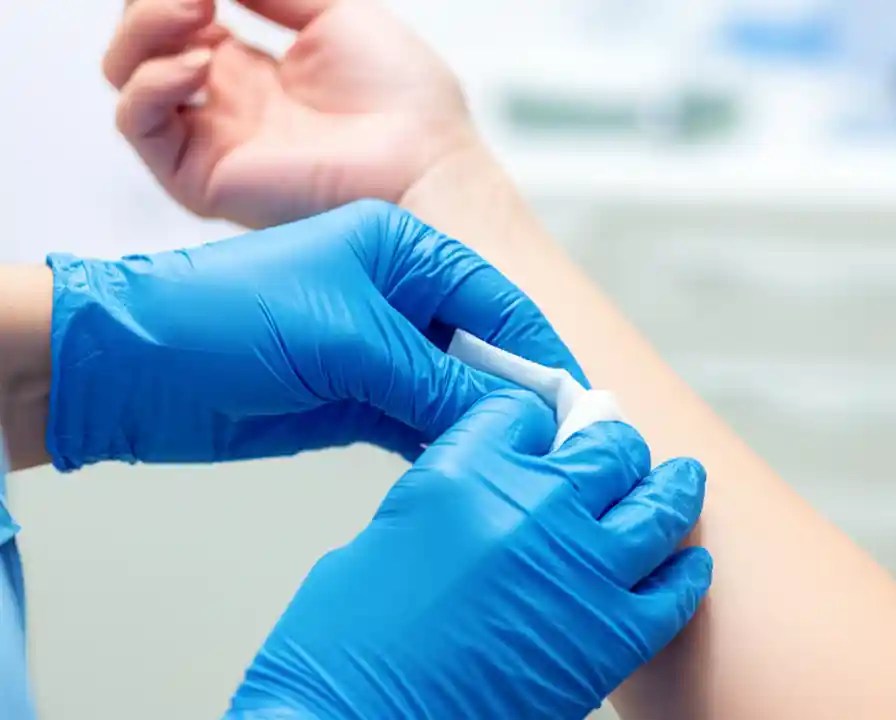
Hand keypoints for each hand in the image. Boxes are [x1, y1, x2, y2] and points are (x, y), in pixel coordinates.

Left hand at [45, 200, 576, 469]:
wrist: (129, 370)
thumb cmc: (227, 319)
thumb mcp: (347, 340)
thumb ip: (436, 379)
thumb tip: (516, 414)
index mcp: (399, 249)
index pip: (494, 296)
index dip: (538, 348)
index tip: (578, 399)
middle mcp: (393, 295)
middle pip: (480, 345)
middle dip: (517, 391)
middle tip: (561, 443)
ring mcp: (373, 351)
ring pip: (452, 390)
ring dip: (483, 425)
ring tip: (527, 464)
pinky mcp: (352, 401)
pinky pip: (417, 424)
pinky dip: (444, 447)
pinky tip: (474, 469)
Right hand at [104, 0, 471, 227]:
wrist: (427, 165)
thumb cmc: (406, 102)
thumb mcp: (337, 14)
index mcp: (255, 69)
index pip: (179, 19)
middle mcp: (227, 104)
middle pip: (141, 42)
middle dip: (151, 3)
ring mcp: (212, 140)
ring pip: (127, 77)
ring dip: (144, 30)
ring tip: (197, 9)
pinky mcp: (203, 178)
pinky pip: (138, 124)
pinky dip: (151, 82)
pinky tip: (201, 63)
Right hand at [226, 390, 711, 718]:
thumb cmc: (346, 648)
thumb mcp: (387, 532)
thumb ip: (453, 493)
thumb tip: (494, 492)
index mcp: (468, 471)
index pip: (526, 412)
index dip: (538, 418)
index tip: (546, 428)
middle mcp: (535, 507)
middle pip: (607, 447)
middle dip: (613, 445)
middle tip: (619, 452)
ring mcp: (582, 570)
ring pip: (658, 504)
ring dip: (672, 488)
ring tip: (683, 479)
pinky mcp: (611, 636)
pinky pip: (675, 591)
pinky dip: (686, 571)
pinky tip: (690, 561)